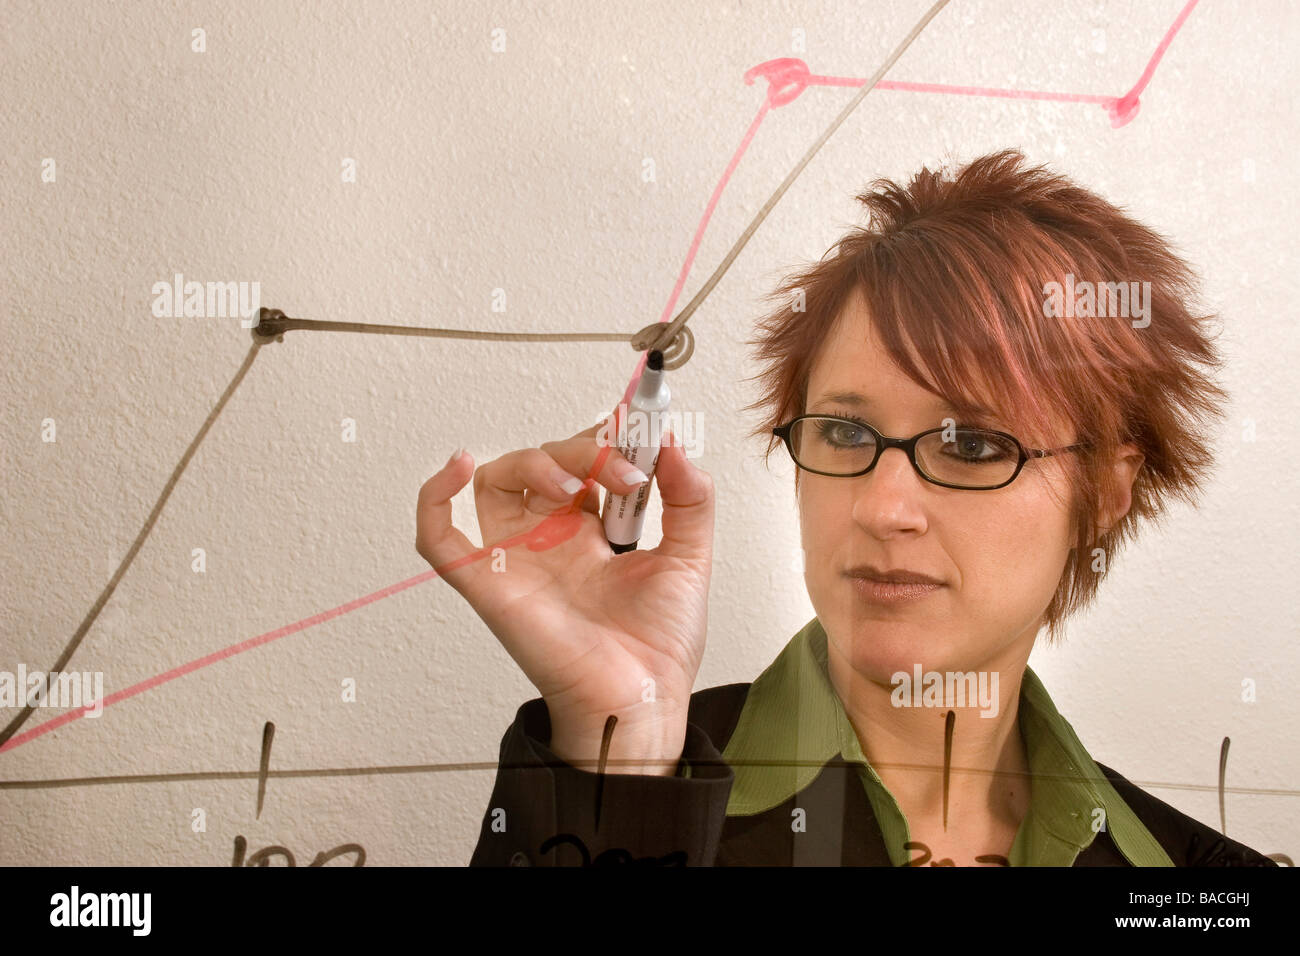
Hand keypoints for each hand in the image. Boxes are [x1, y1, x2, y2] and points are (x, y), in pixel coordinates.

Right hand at [416, 417, 713, 774]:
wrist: (643, 699)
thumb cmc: (657, 647)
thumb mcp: (690, 558)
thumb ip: (690, 500)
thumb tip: (675, 447)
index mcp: (591, 531)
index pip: (583, 461)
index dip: (606, 439)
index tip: (641, 430)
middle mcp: (551, 539)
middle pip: (543, 463)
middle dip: (584, 449)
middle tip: (624, 468)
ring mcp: (518, 559)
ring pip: (496, 483)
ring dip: (533, 462)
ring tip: (577, 480)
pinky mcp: (489, 585)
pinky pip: (439, 539)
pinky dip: (434, 498)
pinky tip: (459, 467)